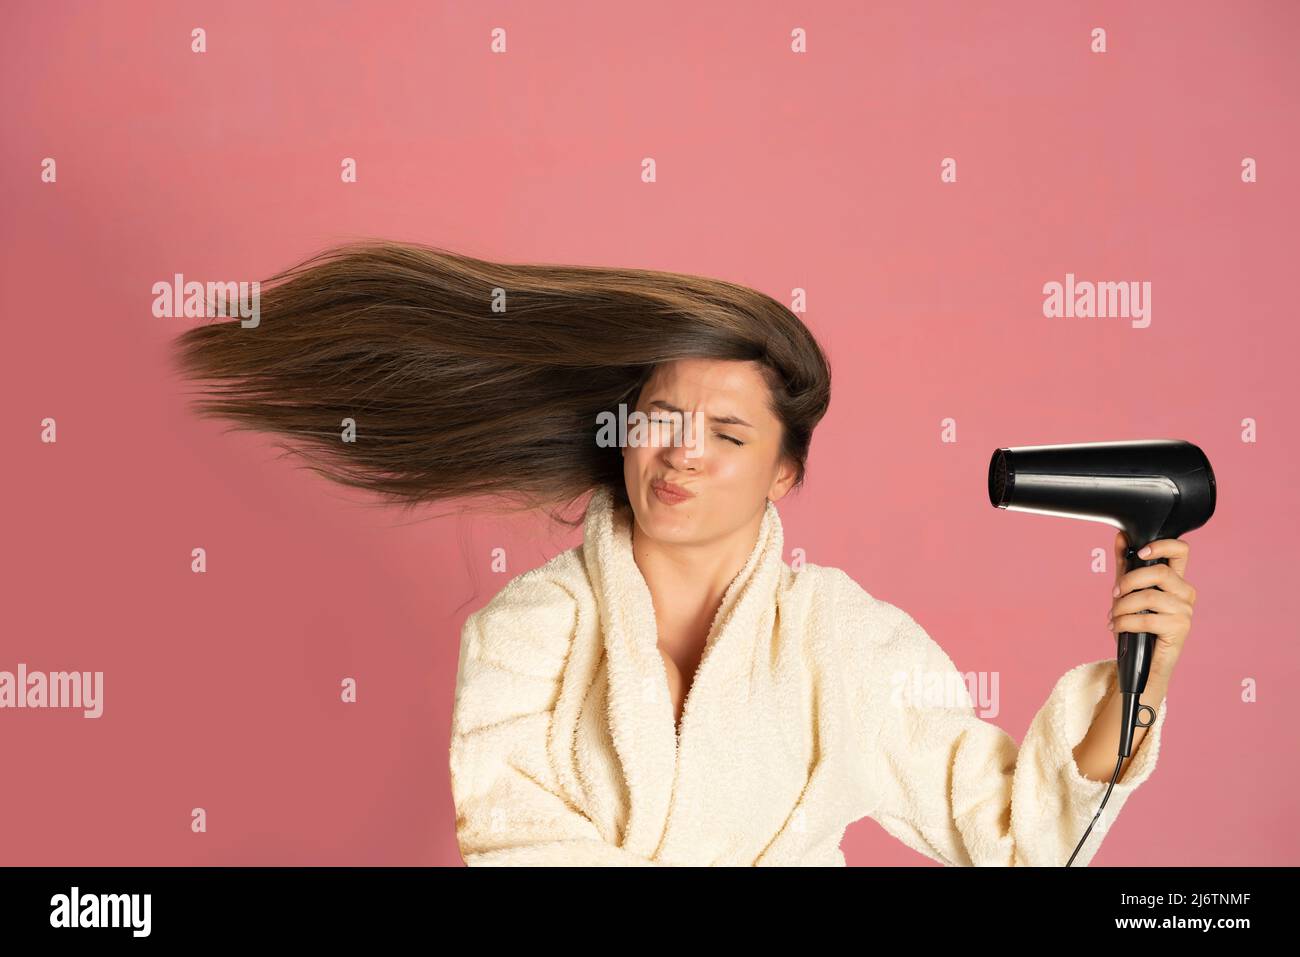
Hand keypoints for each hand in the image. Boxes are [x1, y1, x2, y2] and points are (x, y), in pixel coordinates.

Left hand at [1108, 531, 1197, 680]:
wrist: (1142, 663)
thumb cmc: (1137, 626)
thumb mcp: (1128, 591)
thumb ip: (1125, 565)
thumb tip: (1121, 536)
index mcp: (1175, 580)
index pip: (1181, 551)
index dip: (1162, 545)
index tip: (1140, 551)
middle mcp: (1185, 593)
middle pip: (1160, 572)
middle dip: (1128, 581)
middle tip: (1114, 594)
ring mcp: (1185, 611)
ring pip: (1148, 597)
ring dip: (1122, 607)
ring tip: (1113, 616)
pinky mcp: (1180, 629)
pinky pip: (1146, 619)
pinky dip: (1124, 622)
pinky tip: (1116, 626)